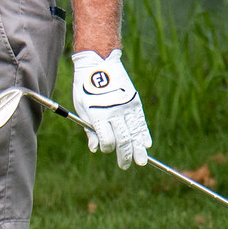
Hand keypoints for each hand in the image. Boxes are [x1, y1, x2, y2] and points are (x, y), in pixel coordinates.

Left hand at [70, 49, 151, 168]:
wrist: (98, 63)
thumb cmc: (85, 88)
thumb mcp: (81, 108)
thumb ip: (89, 129)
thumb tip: (95, 149)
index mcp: (98, 115)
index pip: (107, 140)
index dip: (108, 148)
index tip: (107, 150)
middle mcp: (114, 112)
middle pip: (123, 140)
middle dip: (125, 155)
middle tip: (126, 165)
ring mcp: (126, 106)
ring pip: (135, 132)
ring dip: (138, 148)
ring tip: (141, 160)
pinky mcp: (134, 101)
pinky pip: (141, 121)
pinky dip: (144, 133)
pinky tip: (146, 144)